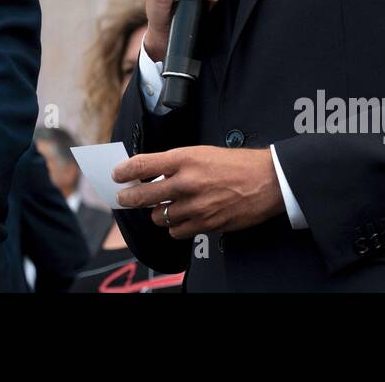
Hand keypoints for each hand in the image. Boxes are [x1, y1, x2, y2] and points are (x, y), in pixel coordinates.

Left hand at [112, 145, 283, 238]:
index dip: (124, 171)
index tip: (117, 175)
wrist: (268, 180)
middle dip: (129, 198)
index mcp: (185, 158)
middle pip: (144, 196)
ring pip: (160, 216)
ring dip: (159, 213)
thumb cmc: (236, 164)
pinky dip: (175, 227)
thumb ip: (176, 163)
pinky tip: (182, 218)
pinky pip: (177, 232)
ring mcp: (196, 206)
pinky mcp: (207, 224)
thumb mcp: (202, 152)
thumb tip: (151, 172)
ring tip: (165, 206)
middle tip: (124, 198)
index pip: (142, 164)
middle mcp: (187, 182)